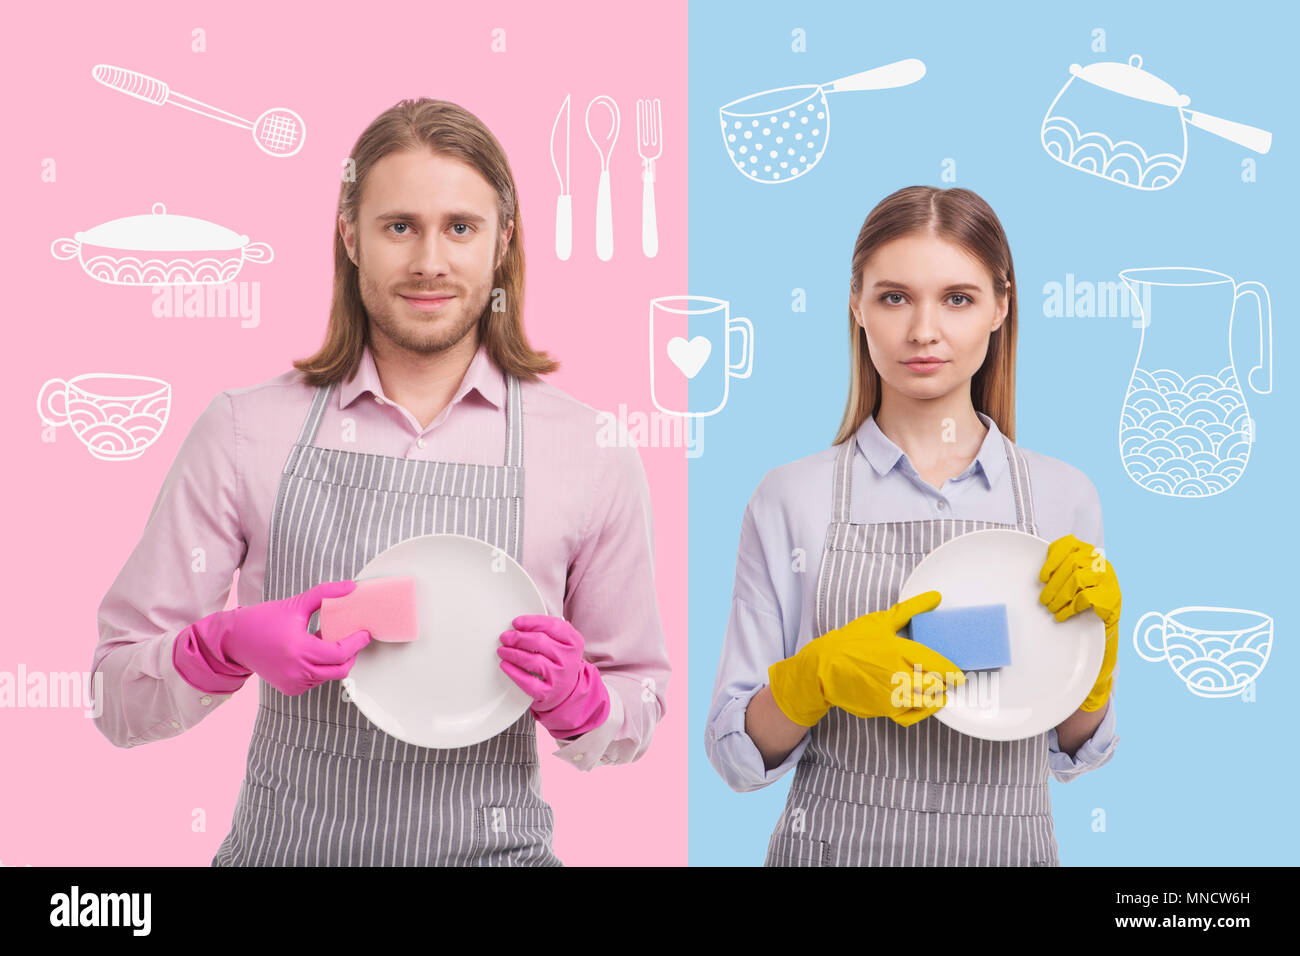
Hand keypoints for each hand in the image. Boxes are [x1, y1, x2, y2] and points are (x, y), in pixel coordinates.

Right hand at [177, 580, 371, 696]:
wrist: (235, 641)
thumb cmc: (264, 620)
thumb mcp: (296, 604)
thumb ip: (325, 593)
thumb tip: (351, 586)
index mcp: (299, 650)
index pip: (340, 653)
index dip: (357, 643)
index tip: (366, 633)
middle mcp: (297, 671)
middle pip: (340, 670)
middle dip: (351, 655)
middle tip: (354, 639)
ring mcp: (293, 683)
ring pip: (328, 676)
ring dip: (334, 661)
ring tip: (324, 641)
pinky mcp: (289, 689)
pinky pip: (316, 680)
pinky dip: (320, 668)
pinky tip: (312, 652)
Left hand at [497, 615, 609, 738]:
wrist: (567, 690)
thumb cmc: (559, 661)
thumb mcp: (563, 643)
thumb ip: (549, 630)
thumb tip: (521, 624)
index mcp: (574, 642)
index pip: (553, 626)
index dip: (531, 622)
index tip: (516, 622)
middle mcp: (569, 658)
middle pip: (540, 642)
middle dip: (519, 638)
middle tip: (505, 637)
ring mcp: (559, 676)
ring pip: (534, 661)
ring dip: (513, 654)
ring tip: (502, 650)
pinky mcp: (548, 692)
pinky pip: (528, 681)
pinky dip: (514, 672)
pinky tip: (505, 665)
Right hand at [768, 590, 964, 727]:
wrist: (824, 668)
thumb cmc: (851, 643)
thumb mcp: (880, 621)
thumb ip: (910, 609)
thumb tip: (934, 597)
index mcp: (899, 651)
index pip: (937, 664)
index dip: (952, 671)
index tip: (959, 673)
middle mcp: (897, 675)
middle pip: (934, 684)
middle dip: (945, 683)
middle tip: (950, 680)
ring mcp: (891, 695)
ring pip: (925, 702)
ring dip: (937, 697)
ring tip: (940, 691)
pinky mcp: (884, 709)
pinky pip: (911, 716)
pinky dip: (923, 712)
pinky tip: (926, 705)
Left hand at [1039, 534, 1119, 710]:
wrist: (1101, 633)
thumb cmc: (1078, 606)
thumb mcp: (1065, 585)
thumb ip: (1054, 573)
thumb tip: (1019, 575)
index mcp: (1088, 555)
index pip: (1069, 544)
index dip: (1052, 558)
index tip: (1041, 577)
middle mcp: (1101, 564)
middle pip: (1073, 562)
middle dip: (1053, 584)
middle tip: (1043, 600)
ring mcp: (1110, 581)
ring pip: (1079, 578)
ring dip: (1060, 595)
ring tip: (1052, 608)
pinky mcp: (1113, 600)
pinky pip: (1087, 598)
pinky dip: (1071, 607)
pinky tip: (1063, 615)